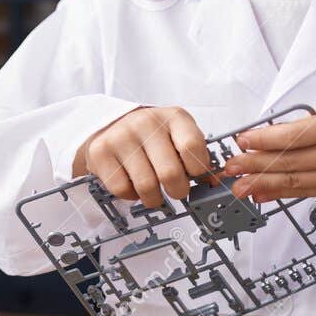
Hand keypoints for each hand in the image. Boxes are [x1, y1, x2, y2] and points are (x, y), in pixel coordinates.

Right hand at [73, 106, 212, 207]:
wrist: (111, 125)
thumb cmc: (152, 136)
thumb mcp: (179, 136)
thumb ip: (197, 156)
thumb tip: (214, 183)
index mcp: (174, 117)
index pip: (192, 147)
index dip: (197, 169)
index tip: (194, 175)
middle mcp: (146, 123)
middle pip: (170, 173)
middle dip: (177, 190)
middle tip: (175, 190)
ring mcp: (121, 137)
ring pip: (146, 187)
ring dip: (154, 198)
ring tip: (154, 191)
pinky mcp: (101, 153)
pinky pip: (123, 190)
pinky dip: (131, 195)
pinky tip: (133, 183)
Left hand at [223, 98, 315, 200]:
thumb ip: (307, 120)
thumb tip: (272, 134)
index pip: (293, 135)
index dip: (263, 140)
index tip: (240, 140)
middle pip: (289, 161)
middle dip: (254, 165)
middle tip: (229, 167)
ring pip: (294, 181)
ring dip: (261, 184)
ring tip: (237, 186)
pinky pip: (305, 192)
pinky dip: (280, 193)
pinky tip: (261, 193)